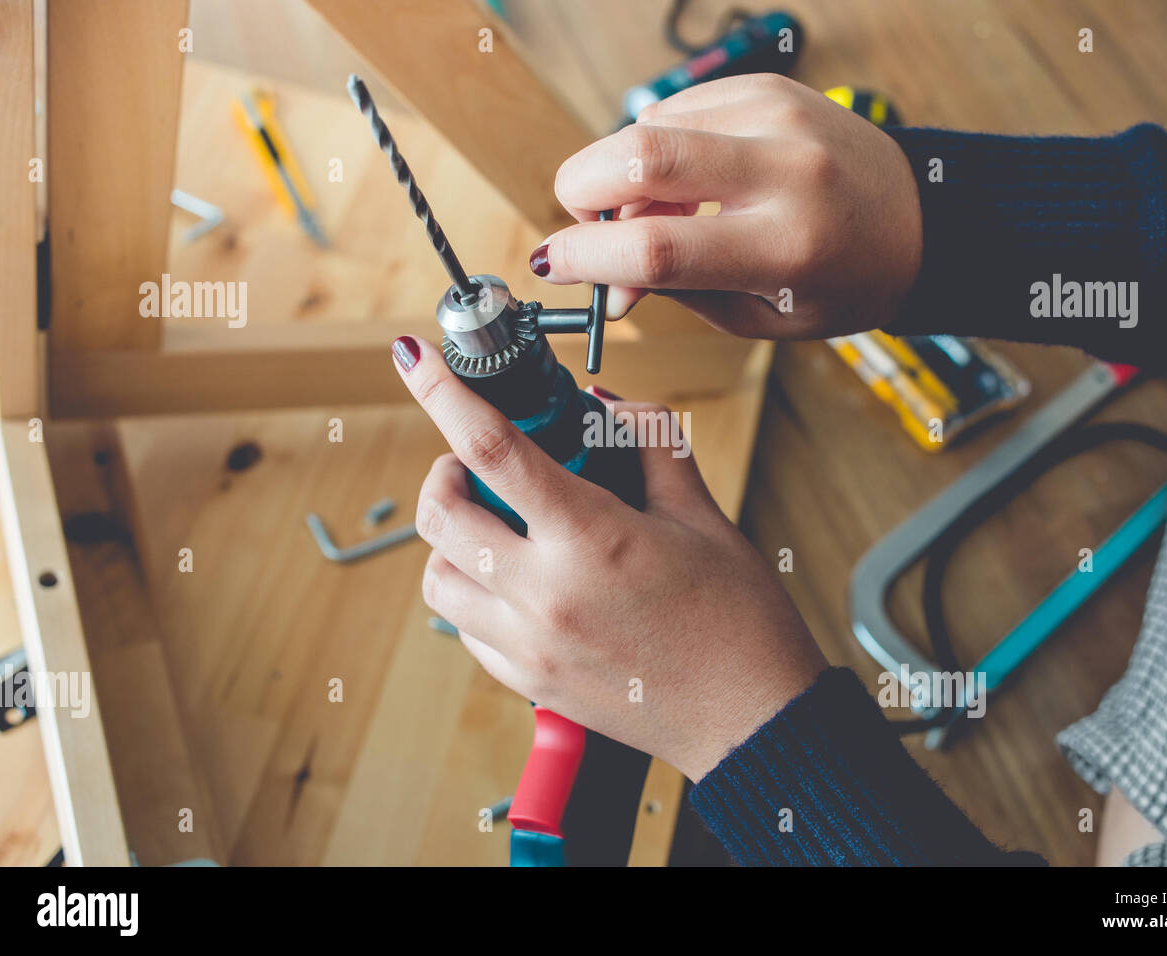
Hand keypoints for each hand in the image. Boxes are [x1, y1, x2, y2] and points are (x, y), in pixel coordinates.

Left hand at [392, 335, 827, 781]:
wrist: (752, 719)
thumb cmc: (738, 619)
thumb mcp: (702, 516)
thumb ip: (647, 445)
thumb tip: (603, 404)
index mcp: (590, 538)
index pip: (491, 446)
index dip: (441, 391)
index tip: (413, 357)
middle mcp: (544, 593)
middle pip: (440, 513)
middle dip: (443, 471)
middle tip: (474, 465)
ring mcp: (529, 644)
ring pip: (437, 576)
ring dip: (451, 538)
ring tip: (494, 527)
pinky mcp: (528, 682)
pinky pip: (465, 627)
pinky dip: (473, 592)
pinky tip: (515, 581)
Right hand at [529, 73, 922, 339]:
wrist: (916, 220)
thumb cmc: (839, 282)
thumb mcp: (759, 316)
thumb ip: (674, 291)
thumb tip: (600, 273)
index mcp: (786, 246)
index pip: (655, 245)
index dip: (583, 256)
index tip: (551, 265)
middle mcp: (783, 170)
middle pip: (638, 156)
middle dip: (582, 192)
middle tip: (589, 228)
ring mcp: (776, 116)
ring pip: (647, 129)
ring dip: (625, 178)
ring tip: (661, 218)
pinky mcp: (766, 87)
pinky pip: (677, 112)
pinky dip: (659, 152)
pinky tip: (688, 185)